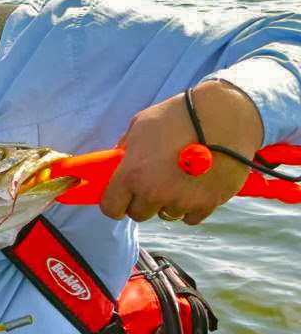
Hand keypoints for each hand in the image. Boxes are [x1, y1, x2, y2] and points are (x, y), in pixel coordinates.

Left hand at [100, 81, 262, 224]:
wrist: (223, 116)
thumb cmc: (178, 116)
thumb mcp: (140, 124)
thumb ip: (125, 148)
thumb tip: (119, 161)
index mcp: (132, 174)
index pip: (111, 208)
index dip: (115, 203)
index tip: (122, 197)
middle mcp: (154, 192)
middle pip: (139, 214)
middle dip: (142, 201)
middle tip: (153, 183)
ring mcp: (181, 201)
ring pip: (166, 215)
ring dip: (168, 203)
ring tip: (178, 179)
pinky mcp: (207, 204)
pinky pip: (190, 217)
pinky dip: (191, 206)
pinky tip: (194, 186)